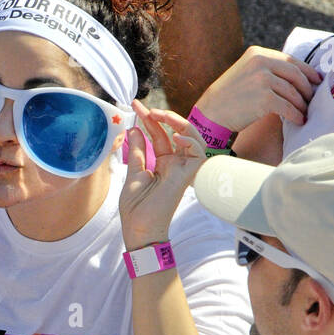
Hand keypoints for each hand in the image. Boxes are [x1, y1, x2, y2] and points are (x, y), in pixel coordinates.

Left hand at [119, 101, 205, 250]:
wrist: (140, 228)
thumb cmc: (136, 207)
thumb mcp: (134, 173)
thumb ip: (138, 151)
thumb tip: (135, 129)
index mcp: (163, 163)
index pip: (159, 135)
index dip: (148, 120)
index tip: (135, 106)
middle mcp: (176, 163)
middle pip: (174, 132)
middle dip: (160, 116)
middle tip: (143, 107)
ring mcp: (184, 168)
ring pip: (191, 137)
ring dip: (177, 122)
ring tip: (158, 115)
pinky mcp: (189, 175)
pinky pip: (199, 152)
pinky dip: (190, 140)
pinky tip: (174, 134)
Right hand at [190, 46, 320, 133]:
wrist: (211, 113)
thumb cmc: (230, 96)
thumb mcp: (246, 72)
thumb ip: (267, 68)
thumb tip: (298, 75)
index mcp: (257, 54)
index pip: (291, 61)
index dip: (308, 72)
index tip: (317, 81)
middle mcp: (261, 63)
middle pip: (296, 75)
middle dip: (307, 89)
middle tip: (312, 99)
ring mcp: (262, 80)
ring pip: (294, 92)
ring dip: (302, 105)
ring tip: (304, 112)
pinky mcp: (264, 99)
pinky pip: (288, 107)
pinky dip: (296, 115)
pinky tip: (298, 120)